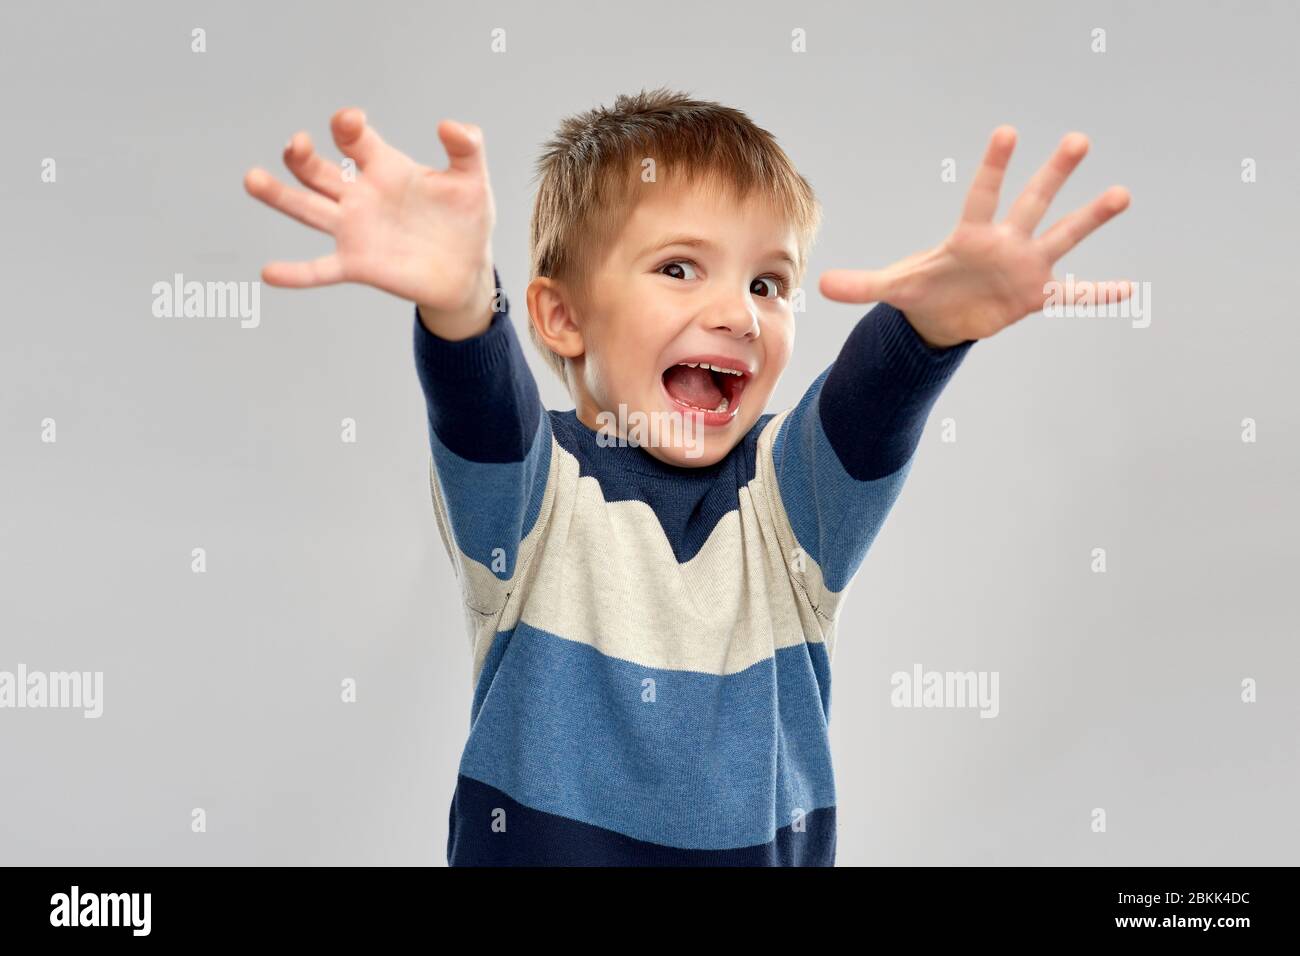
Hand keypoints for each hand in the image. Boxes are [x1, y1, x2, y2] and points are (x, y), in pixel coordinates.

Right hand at [243, 108, 495, 318]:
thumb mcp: (473, 181)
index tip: (350, 121)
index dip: (347, 127)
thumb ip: (467, 148)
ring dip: (279, 195)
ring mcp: (355, 231)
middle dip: (302, 156)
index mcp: (385, 168)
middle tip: (296, 144)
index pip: (355, 140)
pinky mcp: (358, 265)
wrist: (467, 272)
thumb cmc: (466, 222)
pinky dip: (296, 273)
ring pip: (307, 209)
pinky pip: (320, 269)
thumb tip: (450, 125)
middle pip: (317, 170)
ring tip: (252, 179)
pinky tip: (270, 273)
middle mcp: (361, 196)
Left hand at [819, 127, 1131, 347]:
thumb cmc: (921, 291)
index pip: (982, 195)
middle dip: (1053, 174)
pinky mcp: (1034, 294)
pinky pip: (1072, 294)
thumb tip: (819, 287)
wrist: (941, 318)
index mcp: (970, 236)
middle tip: (1078, 138)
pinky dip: (1098, 293)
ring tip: (1121, 192)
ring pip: (1062, 236)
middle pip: (1032, 202)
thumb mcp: (891, 288)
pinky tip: (1130, 289)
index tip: (1006, 131)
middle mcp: (1004, 242)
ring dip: (1091, 217)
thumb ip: (861, 285)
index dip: (994, 166)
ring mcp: (1024, 265)